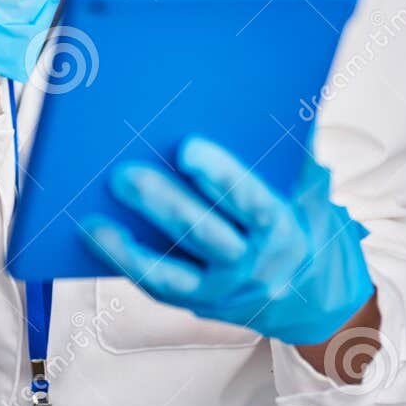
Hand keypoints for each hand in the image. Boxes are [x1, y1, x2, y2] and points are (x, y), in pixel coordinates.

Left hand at [82, 136, 374, 345]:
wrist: (309, 292)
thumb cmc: (301, 220)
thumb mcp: (311, 191)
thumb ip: (297, 155)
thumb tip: (284, 101)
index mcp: (282, 229)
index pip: (252, 203)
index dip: (221, 177)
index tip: (188, 147)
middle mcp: (252, 265)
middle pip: (204, 236)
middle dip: (164, 203)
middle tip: (124, 172)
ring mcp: (221, 289)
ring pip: (173, 271)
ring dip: (130, 244)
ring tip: (96, 212)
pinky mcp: (196, 303)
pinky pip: (156, 285)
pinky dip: (123, 260)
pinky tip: (94, 232)